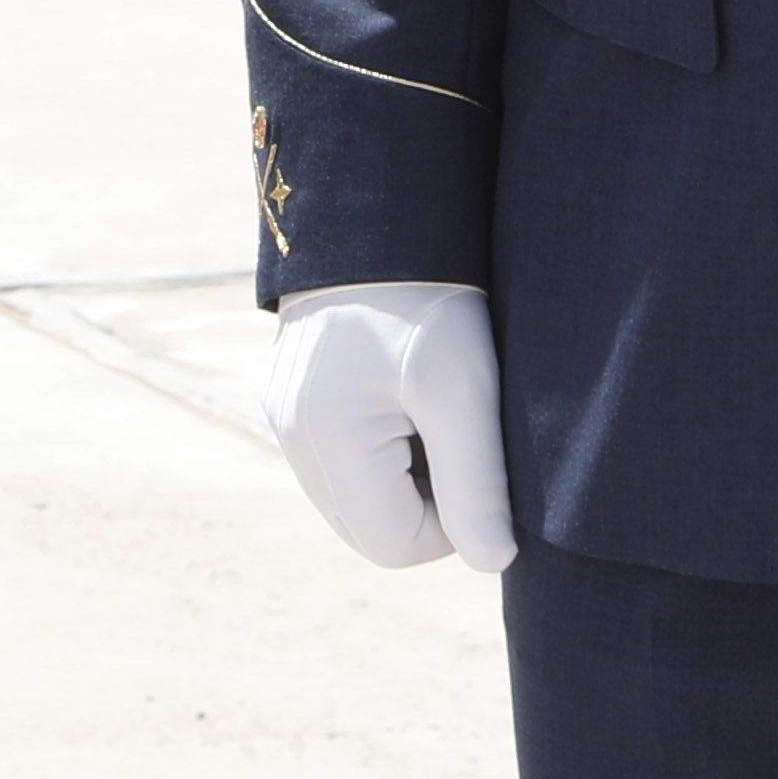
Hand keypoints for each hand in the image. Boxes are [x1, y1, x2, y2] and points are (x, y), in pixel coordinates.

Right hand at [266, 281, 514, 571]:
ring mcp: (284, 419)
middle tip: (463, 438)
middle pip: (368, 530)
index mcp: (328, 442)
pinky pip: (338, 463)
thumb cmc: (429, 299)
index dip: (453, 527)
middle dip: (425, 504)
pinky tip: (409, 400)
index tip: (484, 466)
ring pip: (353, 501)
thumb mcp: (464, 389)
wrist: (383, 215)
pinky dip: (379, 452)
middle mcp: (292, 439)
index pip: (394, 547)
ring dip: (403, 479)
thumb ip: (476, 483)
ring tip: (437, 413)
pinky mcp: (290, 400)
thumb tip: (492, 563)